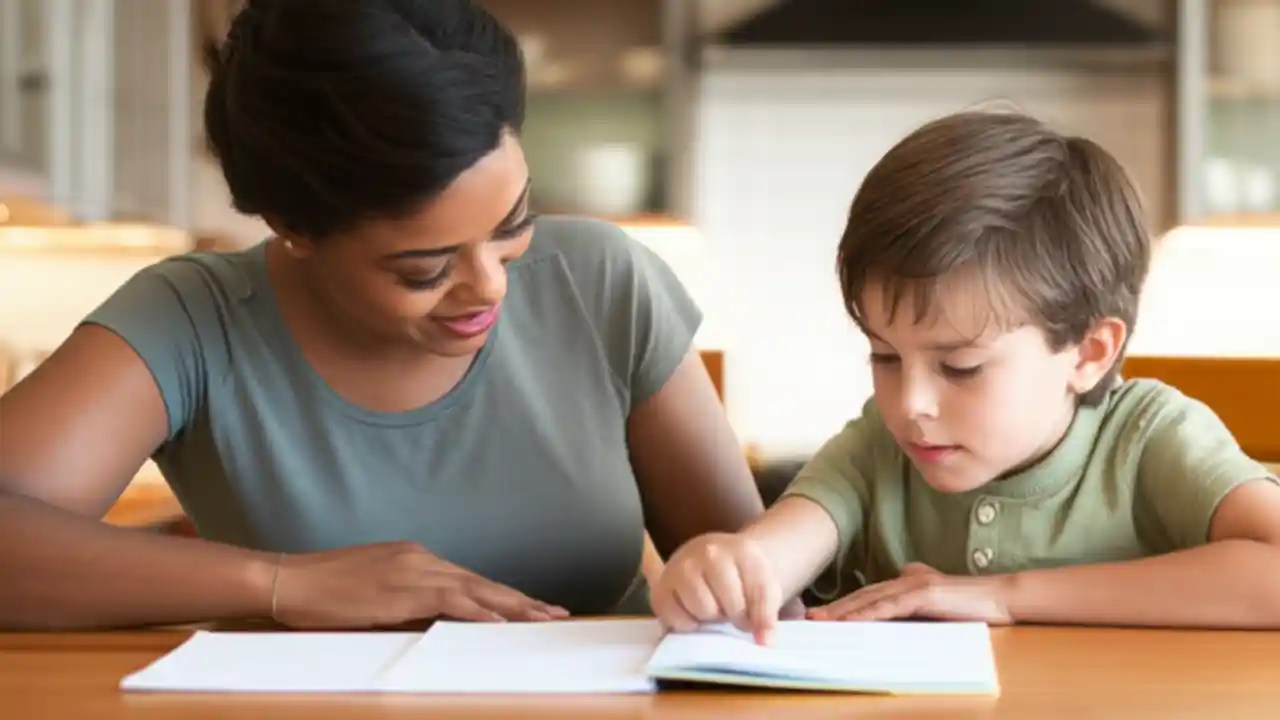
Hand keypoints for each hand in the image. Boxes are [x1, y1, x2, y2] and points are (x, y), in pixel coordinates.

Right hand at [270, 541, 568, 628]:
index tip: (533, 607)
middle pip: (482, 582)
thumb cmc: (323, 591)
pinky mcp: (401, 590)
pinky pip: (450, 601)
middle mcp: (421, 559)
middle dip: (522, 601)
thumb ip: (407, 602)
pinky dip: (479, 611)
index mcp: (416, 558)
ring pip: (476, 590)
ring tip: (542, 620)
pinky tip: (500, 622)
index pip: (471, 580)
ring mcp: (413, 571)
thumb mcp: (374, 594)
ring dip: (513, 607)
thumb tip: (434, 621)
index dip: (504, 596)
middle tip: (555, 614)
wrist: (289, 580)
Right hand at [651, 532, 783, 643]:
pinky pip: (674, 618)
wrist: (720, 556)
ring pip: (701, 612)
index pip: (755, 595)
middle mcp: (707, 552)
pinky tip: (694, 612)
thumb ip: (766, 614)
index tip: (758, 629)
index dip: (759, 620)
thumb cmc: (743, 576)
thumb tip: (763, 641)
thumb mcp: (765, 588)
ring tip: (713, 606)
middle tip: (730, 608)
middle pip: (727, 606)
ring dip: (709, 618)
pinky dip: (685, 623)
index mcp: (740, 551)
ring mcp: (680, 566)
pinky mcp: (660, 586)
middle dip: (730, 615)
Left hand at [807, 563, 1012, 623]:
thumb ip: (919, 585)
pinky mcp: (924, 594)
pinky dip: (869, 613)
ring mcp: (913, 585)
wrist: (997, 596)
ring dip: (845, 611)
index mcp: (906, 581)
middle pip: (862, 595)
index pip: (867, 594)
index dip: (844, 604)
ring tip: (823, 621)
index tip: (822, 615)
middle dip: (836, 608)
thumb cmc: (969, 600)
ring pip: (871, 600)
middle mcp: (905, 579)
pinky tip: (854, 620)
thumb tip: (906, 576)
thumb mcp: (938, 592)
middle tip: (810, 619)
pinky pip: (890, 606)